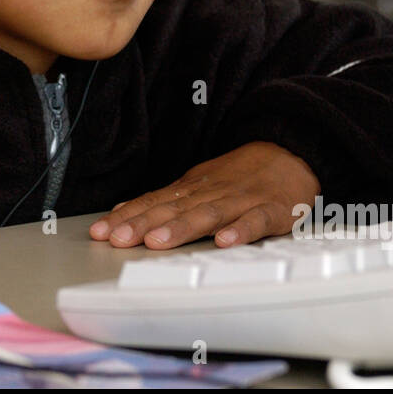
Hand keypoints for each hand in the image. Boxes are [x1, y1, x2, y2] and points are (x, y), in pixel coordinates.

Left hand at [88, 141, 320, 249]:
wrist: (291, 151)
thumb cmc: (241, 174)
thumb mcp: (199, 182)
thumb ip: (165, 201)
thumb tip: (124, 212)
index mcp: (192, 188)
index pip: (153, 202)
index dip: (126, 216)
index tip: (100, 231)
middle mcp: (211, 192)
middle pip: (173, 208)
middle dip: (142, 223)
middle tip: (117, 238)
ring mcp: (241, 200)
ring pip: (208, 214)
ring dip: (181, 227)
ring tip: (157, 241)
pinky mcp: (272, 210)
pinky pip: (256, 221)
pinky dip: (241, 230)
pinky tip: (225, 242)